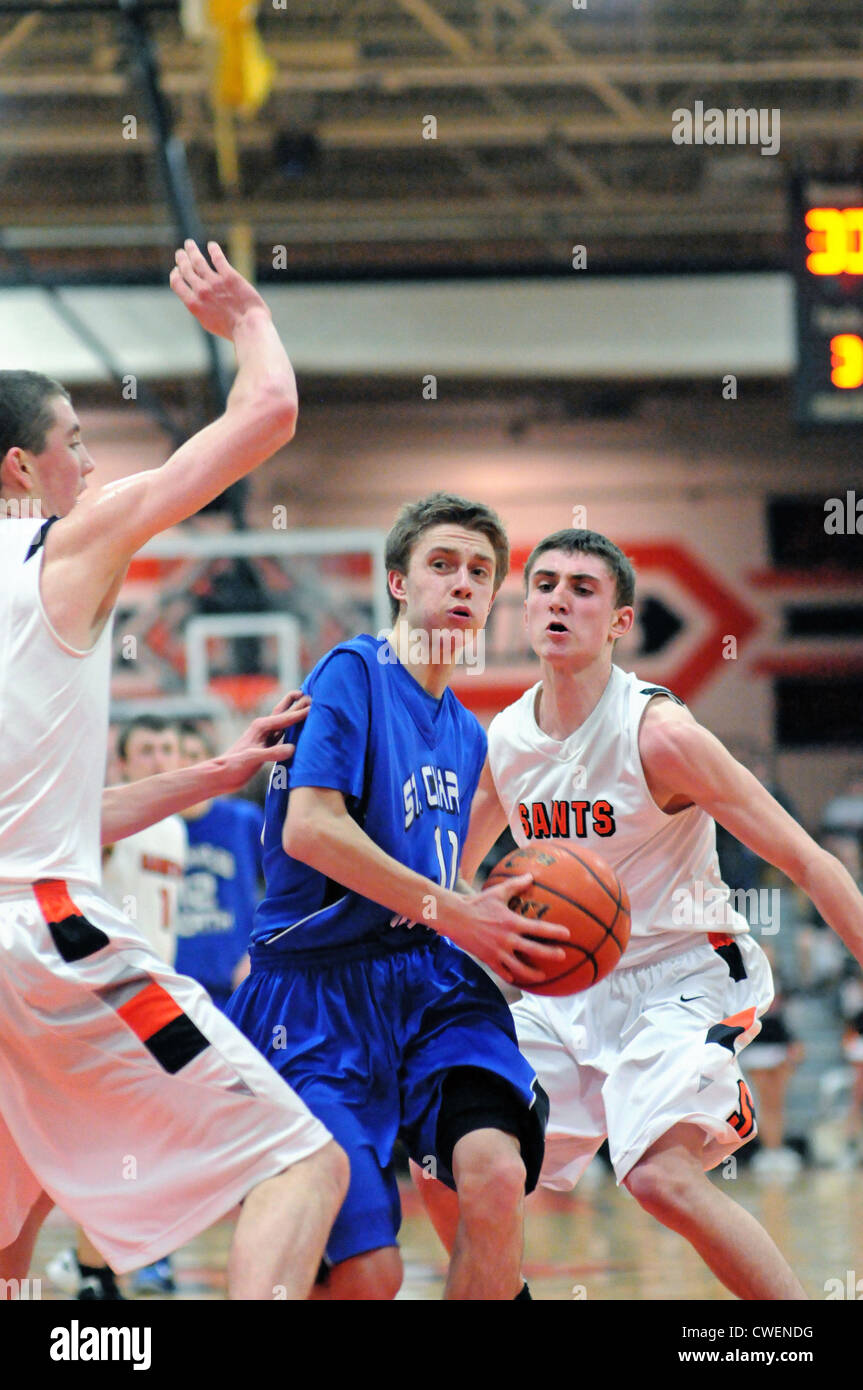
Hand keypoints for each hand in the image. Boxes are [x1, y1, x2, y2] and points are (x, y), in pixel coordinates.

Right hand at [169, 239, 270, 339]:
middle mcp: (201, 291)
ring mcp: (215, 282)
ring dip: (192, 250)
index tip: (177, 270)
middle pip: (186, 269)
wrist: (248, 328)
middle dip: (182, 259)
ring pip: (198, 261)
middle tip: (180, 253)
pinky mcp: (230, 276)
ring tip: (189, 244)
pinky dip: (214, 250)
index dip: (175, 274)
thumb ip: (201, 309)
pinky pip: (218, 258)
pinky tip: (212, 245)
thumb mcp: (209, 324)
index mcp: (194, 304)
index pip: (177, 283)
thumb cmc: (232, 331)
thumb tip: (198, 301)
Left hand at [216, 690, 309, 791]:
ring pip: (283, 721)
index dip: (301, 713)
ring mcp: (264, 737)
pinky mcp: (265, 746)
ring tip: (306, 705)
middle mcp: (263, 728)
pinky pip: (282, 733)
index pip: (285, 718)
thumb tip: (292, 748)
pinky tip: (297, 729)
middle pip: (283, 711)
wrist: (222, 775)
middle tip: (313, 695)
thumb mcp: (252, 759)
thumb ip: (272, 753)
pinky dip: (292, 728)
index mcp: (261, 727)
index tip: (316, 707)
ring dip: (294, 713)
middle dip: (297, 703)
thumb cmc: (233, 766)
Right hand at [444, 873, 569, 985]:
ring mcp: (498, 952)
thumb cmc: (477, 903)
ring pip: (519, 968)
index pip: (538, 928)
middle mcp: (507, 939)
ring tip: (542, 976)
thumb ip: (516, 885)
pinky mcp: (488, 959)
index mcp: (512, 922)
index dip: (554, 931)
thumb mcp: (497, 892)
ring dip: (532, 973)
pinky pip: (502, 971)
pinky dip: (510, 976)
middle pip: (533, 951)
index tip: (567, 934)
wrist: (455, 917)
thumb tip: (531, 876)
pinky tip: (516, 978)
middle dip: (550, 955)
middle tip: (562, 957)